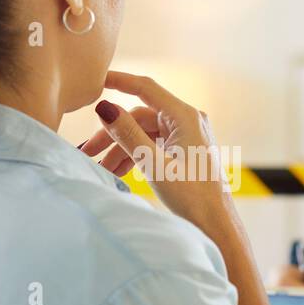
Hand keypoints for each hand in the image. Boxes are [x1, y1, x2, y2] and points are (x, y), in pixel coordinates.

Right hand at [79, 71, 232, 231]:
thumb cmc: (192, 196)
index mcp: (185, 117)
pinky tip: (118, 172)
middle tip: (87, 151)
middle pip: (140, 117)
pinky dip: (134, 156)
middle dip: (113, 133)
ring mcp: (187, 136)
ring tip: (101, 169)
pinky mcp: (184, 151)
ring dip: (121, 149)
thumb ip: (128, 135)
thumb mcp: (154, 164)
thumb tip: (104, 108)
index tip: (96, 80)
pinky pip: (152, 146)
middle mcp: (188, 121)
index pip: (146, 88)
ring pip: (143, 133)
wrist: (216, 224)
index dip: (119, 82)